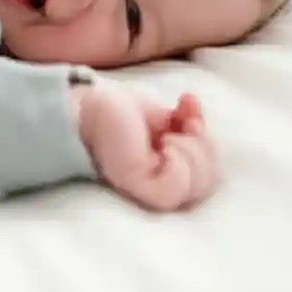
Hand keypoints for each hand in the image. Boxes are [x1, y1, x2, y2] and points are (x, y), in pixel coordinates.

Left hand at [72, 81, 218, 211]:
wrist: (83, 106)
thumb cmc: (113, 110)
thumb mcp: (161, 114)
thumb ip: (183, 121)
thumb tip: (194, 104)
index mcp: (167, 169)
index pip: (206, 171)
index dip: (207, 140)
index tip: (187, 105)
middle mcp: (160, 183)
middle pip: (208, 182)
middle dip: (206, 146)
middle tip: (185, 124)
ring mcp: (149, 187)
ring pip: (198, 187)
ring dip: (194, 151)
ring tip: (169, 135)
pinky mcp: (138, 185)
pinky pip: (178, 187)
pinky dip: (180, 161)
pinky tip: (163, 144)